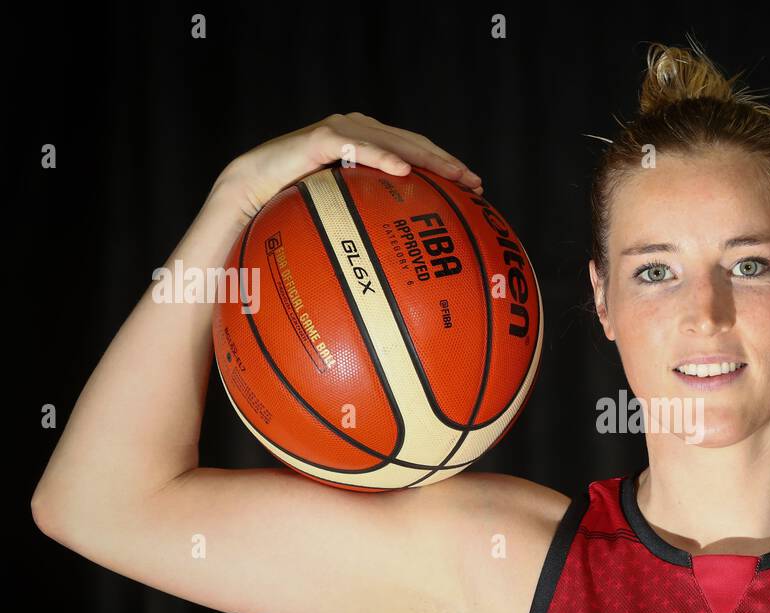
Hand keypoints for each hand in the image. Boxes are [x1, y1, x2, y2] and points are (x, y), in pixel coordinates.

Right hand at [213, 112, 483, 219]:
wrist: (244, 199)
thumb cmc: (289, 217)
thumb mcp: (338, 224)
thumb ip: (367, 228)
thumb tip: (402, 274)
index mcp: (363, 149)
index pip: (414, 153)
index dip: (445, 167)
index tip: (475, 190)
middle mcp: (355, 134)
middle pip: (412, 143)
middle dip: (446, 162)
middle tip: (475, 184)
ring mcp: (338, 132)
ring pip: (392, 140)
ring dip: (425, 156)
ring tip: (453, 175)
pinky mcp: (317, 139)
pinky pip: (354, 146)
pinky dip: (380, 155)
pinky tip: (403, 171)